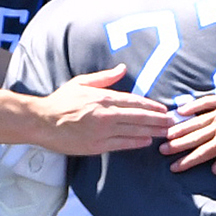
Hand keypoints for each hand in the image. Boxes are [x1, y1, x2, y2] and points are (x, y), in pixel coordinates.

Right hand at [36, 65, 173, 155]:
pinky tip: (147, 141)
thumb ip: (104, 77)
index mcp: (103, 98)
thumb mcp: (81, 82)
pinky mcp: (97, 146)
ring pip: (134, 131)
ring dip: (153, 131)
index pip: (134, 102)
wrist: (42, 122)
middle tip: (173, 122)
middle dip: (158, 120)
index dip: (152, 106)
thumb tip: (122, 69)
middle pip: (139, 116)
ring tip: (167, 132)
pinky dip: (136, 142)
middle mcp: (106, 114)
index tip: (164, 109)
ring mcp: (102, 132)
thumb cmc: (60, 101)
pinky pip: (122, 144)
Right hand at [160, 81, 215, 173]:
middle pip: (194, 137)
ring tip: (166, 134)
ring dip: (180, 128)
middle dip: (177, 145)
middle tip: (161, 150)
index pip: (202, 154)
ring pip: (195, 121)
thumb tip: (214, 169)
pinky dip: (192, 106)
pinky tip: (181, 110)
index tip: (173, 167)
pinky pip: (205, 103)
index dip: (186, 161)